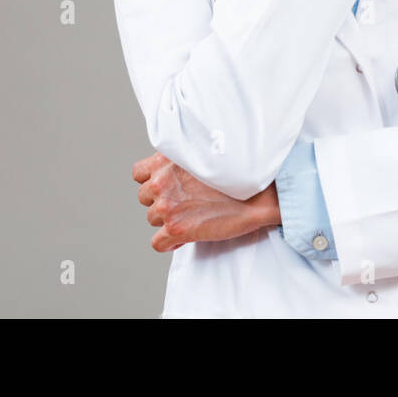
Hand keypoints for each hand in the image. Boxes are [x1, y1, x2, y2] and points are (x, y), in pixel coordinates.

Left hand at [132, 151, 280, 251]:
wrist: (259, 193)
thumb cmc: (237, 172)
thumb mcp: (204, 153)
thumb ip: (182, 160)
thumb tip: (173, 171)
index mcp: (166, 160)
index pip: (138, 173)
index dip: (152, 181)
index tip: (167, 186)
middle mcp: (162, 181)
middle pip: (144, 198)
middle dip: (161, 201)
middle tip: (185, 203)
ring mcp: (167, 206)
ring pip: (151, 219)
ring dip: (168, 220)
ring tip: (191, 217)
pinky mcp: (176, 229)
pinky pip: (157, 243)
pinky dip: (168, 242)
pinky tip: (184, 237)